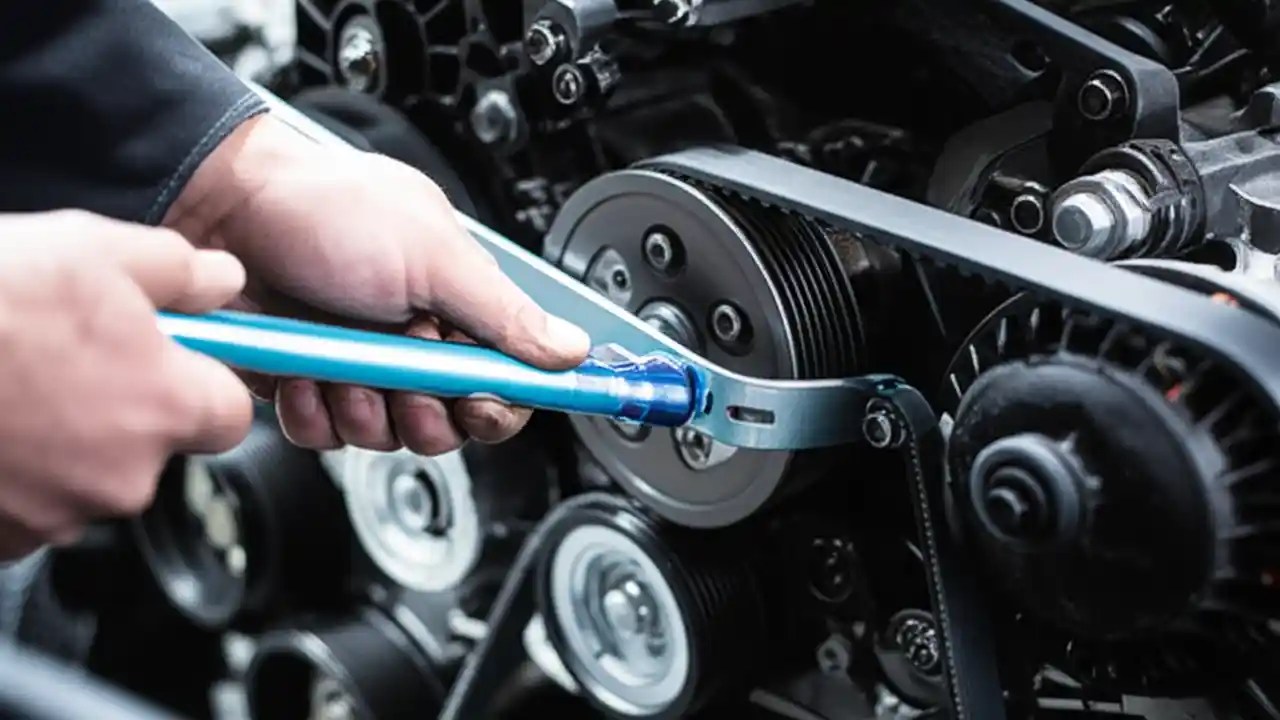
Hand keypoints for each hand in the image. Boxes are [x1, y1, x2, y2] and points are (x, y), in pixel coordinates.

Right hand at [0, 211, 252, 559]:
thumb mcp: (93, 249)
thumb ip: (177, 271)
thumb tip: (220, 281)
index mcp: (167, 407)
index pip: (231, 417)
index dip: (203, 386)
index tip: (176, 364)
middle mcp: (125, 475)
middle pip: (153, 449)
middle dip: (122, 411)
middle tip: (68, 361)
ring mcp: (58, 515)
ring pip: (85, 480)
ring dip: (61, 443)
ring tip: (11, 385)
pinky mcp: (3, 540)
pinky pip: (26, 506)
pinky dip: (11, 473)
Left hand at [165, 114, 589, 455]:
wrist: (221, 203)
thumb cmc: (327, 208)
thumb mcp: (432, 255)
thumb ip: (503, 313)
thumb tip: (570, 350)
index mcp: (457, 305)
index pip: (504, 380)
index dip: (498, 405)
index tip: (479, 406)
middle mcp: (414, 339)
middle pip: (447, 421)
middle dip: (423, 417)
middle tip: (405, 389)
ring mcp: (359, 363)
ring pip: (384, 435)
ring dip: (363, 413)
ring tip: (341, 371)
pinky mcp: (307, 381)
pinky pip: (324, 432)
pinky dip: (312, 415)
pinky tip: (303, 376)